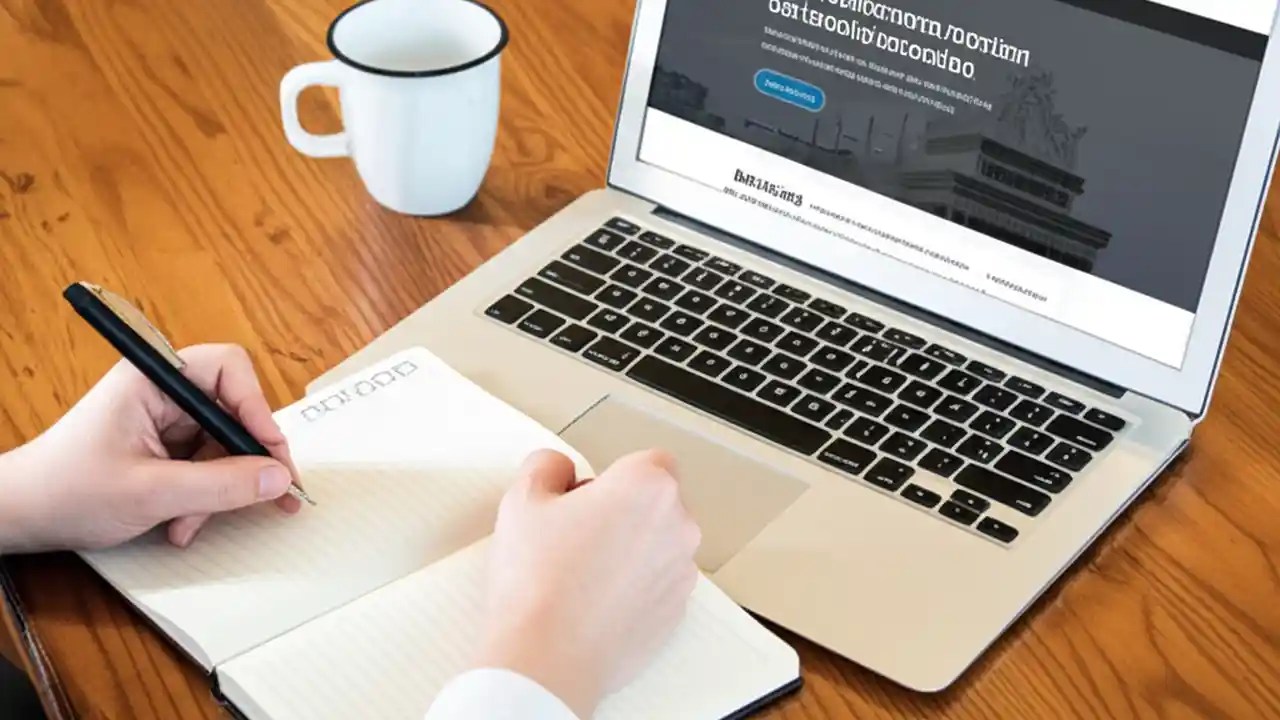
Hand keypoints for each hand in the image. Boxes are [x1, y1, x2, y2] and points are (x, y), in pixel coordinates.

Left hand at [0, 344, 300, 552]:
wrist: (19, 517)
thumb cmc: (65, 491)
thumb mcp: (152, 493)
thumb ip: (221, 485)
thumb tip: (279, 478)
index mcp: (152, 380)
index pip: (228, 369)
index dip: (256, 407)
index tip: (270, 452)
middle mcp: (161, 392)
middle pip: (232, 413)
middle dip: (242, 461)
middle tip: (268, 495)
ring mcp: (162, 420)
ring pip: (221, 445)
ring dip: (219, 489)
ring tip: (193, 523)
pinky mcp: (161, 446)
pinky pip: (204, 465)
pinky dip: (202, 496)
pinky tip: (181, 522)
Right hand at [476, 449, 700, 717]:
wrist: (546, 659)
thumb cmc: (538, 581)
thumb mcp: (523, 499)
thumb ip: (547, 466)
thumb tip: (560, 469)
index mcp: (648, 486)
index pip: (648, 462)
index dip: (614, 477)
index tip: (586, 498)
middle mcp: (678, 526)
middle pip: (656, 504)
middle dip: (623, 513)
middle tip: (575, 536)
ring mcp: (681, 573)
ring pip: (658, 546)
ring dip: (630, 551)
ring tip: (580, 575)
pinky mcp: (676, 614)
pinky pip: (657, 587)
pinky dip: (634, 589)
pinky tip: (593, 603)